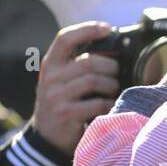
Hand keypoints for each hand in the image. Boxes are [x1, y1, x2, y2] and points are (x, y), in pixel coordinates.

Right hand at [31, 21, 119, 154]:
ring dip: (112, 86)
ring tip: (114, 92)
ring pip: (94, 81)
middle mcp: (51, 77)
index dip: (87, 29)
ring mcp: (57, 96)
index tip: (108, 28)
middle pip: (88, 61)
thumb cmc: (66, 104)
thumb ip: (81, 66)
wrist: (48, 137)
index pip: (65, 38)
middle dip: (110, 67)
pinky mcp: (67, 114)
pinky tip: (111, 107)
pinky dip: (110, 105)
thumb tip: (115, 50)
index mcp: (51, 64)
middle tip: (117, 74)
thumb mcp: (65, 81)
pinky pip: (97, 104)